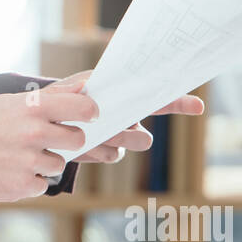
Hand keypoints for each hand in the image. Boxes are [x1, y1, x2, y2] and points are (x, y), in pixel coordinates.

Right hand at [0, 82, 98, 200]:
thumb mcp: (13, 101)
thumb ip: (53, 95)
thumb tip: (87, 83)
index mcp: (33, 108)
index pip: (82, 106)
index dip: (90, 112)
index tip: (89, 115)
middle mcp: (33, 133)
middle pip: (78, 139)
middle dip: (66, 141)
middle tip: (45, 140)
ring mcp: (28, 161)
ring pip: (59, 164)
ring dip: (44, 162)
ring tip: (19, 156)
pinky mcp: (23, 184)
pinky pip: (43, 184)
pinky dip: (31, 180)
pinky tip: (12, 170)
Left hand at [51, 71, 204, 163]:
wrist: (43, 123)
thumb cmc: (62, 99)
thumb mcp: (71, 88)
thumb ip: (86, 86)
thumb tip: (95, 87)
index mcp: (125, 98)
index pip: (157, 100)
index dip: (178, 101)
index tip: (198, 106)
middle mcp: (127, 120)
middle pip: (144, 134)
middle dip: (131, 131)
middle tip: (117, 125)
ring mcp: (118, 138)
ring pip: (129, 145)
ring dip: (115, 138)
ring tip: (95, 132)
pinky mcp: (104, 153)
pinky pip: (110, 155)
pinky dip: (96, 149)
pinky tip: (82, 143)